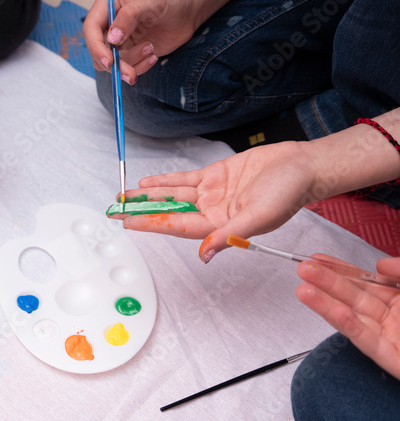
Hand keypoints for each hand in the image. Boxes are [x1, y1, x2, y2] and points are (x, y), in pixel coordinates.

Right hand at [82, 0, 203, 82]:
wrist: (190, 7)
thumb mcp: (150, 1)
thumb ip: (128, 17)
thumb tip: (112, 38)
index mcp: (107, 5)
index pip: (91, 29)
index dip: (96, 47)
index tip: (109, 61)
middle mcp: (109, 23)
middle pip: (98, 50)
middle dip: (114, 64)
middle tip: (130, 73)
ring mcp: (119, 39)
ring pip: (111, 63)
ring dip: (130, 64)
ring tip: (151, 49)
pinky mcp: (130, 52)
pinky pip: (126, 68)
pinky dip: (139, 68)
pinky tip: (153, 56)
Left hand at [108, 141, 318, 261]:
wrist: (303, 166)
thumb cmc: (289, 193)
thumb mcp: (259, 216)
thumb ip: (230, 235)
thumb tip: (206, 254)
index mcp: (220, 226)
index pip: (177, 226)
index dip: (152, 224)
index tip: (129, 222)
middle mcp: (212, 211)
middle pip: (170, 212)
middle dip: (144, 211)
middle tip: (116, 210)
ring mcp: (213, 194)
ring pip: (173, 195)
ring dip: (150, 196)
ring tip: (125, 197)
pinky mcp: (216, 176)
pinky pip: (184, 179)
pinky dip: (166, 180)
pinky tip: (148, 183)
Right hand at [297, 256, 399, 379]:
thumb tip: (380, 264)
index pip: (368, 281)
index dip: (342, 269)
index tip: (319, 258)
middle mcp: (394, 318)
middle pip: (355, 296)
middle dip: (327, 281)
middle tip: (303, 268)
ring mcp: (391, 337)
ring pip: (353, 316)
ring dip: (325, 301)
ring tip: (303, 286)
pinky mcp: (390, 359)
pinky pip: (365, 339)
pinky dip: (345, 323)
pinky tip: (330, 309)